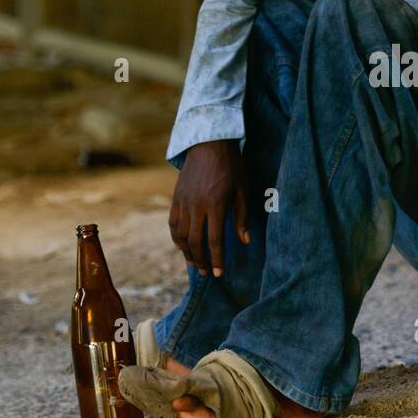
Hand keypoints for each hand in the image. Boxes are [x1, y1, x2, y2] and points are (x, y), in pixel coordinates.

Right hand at [168, 139, 250, 276]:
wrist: (209, 144)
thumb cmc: (232, 167)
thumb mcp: (243, 190)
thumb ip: (242, 217)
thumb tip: (245, 241)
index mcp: (216, 204)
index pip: (214, 240)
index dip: (217, 259)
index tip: (218, 273)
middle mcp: (196, 205)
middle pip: (195, 241)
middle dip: (200, 260)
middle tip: (205, 272)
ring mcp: (183, 202)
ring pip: (180, 235)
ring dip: (186, 253)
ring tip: (194, 264)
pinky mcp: (176, 198)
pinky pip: (172, 224)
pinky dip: (176, 238)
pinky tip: (183, 247)